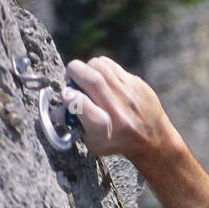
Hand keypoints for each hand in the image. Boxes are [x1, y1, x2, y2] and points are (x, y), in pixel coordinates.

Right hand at [61, 56, 177, 165]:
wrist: (153, 141)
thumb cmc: (116, 141)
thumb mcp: (93, 141)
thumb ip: (74, 124)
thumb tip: (56, 110)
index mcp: (104, 130)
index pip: (80, 105)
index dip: (68, 97)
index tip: (66, 96)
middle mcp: (118, 111)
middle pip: (91, 78)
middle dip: (74, 72)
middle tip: (71, 78)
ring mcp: (129, 95)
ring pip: (99, 66)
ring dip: (87, 68)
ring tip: (86, 78)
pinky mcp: (137, 84)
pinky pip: (112, 66)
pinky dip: (101, 68)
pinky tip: (101, 78)